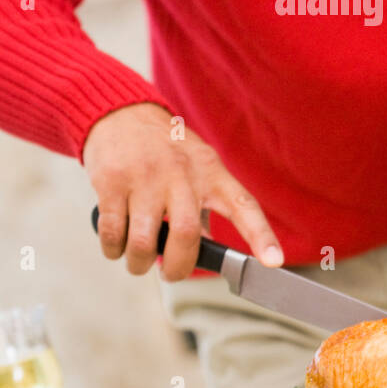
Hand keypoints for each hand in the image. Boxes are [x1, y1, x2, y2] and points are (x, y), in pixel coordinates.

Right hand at [83, 102, 283, 279]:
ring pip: (144, 241)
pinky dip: (113, 249)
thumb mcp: (197, 168)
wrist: (122, 114)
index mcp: (211, 172)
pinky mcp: (112, 181)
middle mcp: (182, 173)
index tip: (274, 262)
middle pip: (187, 234)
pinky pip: (113, 231)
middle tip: (170, 273)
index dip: (261, 236)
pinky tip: (116, 246)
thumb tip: (207, 250)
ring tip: (138, 261)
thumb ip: (205, 208)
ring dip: (139, 263)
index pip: (244, 205)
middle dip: (178, 268)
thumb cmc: (165, 148)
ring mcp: (145, 176)